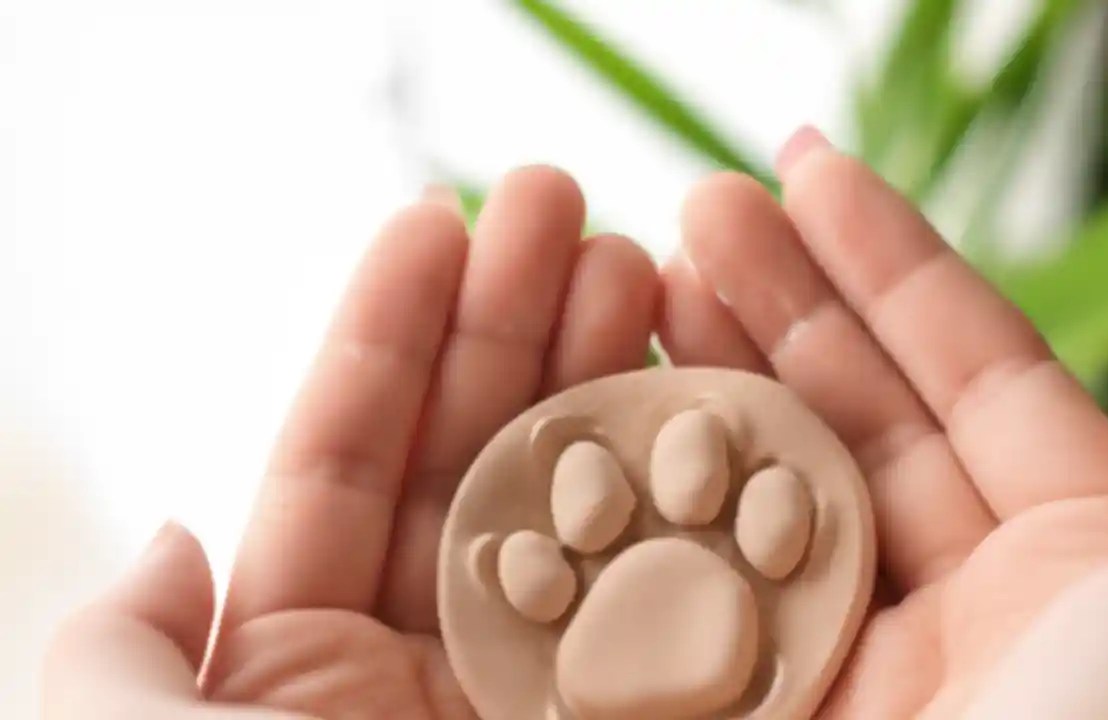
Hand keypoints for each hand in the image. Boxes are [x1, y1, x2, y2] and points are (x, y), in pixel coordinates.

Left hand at [41, 167, 659, 718]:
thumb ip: (120, 642)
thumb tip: (174, 535)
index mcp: (306, 649)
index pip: (345, 457)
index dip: (385, 334)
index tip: (430, 222)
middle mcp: (428, 648)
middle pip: (471, 448)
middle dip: (509, 314)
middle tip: (552, 200)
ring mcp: (540, 677)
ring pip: (573, 494)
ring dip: (600, 365)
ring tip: (628, 256)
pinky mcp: (645, 704)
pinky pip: (669, 576)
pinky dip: (686, 477)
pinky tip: (696, 375)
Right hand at [660, 127, 1107, 718]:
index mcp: (1077, 565)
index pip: (970, 372)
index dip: (890, 262)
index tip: (806, 167)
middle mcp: (956, 608)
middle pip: (849, 413)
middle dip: (775, 300)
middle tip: (695, 208)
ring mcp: (847, 667)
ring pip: (760, 493)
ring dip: (699, 384)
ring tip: (635, 282)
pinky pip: (691, 596)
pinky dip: (641, 513)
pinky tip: (596, 428)